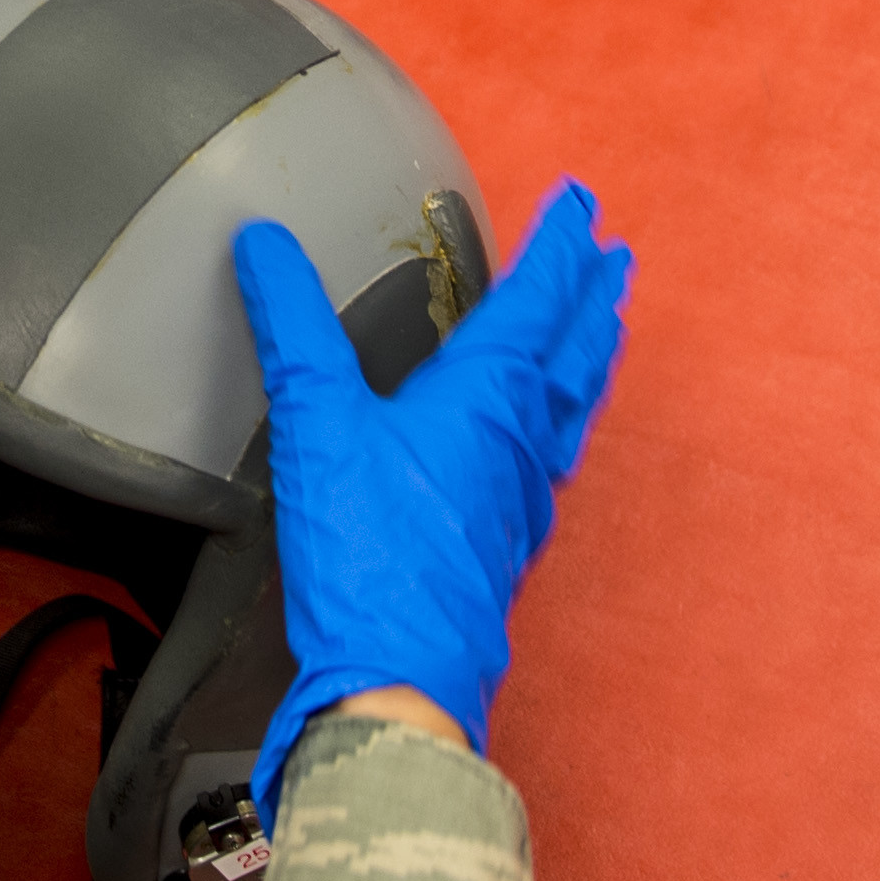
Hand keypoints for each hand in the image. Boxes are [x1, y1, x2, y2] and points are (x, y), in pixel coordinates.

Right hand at [234, 180, 631, 820]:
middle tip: (614, 257)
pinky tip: (547, 438)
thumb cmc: (368, 553)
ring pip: (573, 406)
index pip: (537, 300)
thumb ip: (292, 328)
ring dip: (589, 355)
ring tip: (603, 329)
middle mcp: (522, 440)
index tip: (579, 203)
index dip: (558, 246)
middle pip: (574, 350)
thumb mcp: (315, 425)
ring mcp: (524, 495)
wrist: (402, 677)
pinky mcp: (510, 540)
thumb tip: (265, 243)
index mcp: (487, 398)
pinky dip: (562, 420)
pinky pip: (554, 457)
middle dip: (592, 296)